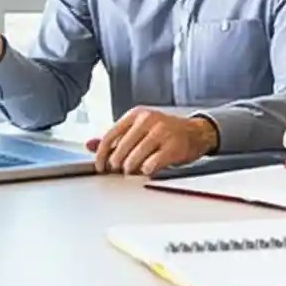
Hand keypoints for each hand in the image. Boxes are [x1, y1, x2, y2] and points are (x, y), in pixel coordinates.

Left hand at [85, 107, 217, 174]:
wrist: (197, 132)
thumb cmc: (165, 132)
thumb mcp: (139, 129)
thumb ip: (115, 137)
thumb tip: (89, 145)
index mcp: (136, 114)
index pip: (110, 136)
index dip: (101, 155)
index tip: (100, 166)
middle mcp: (148, 120)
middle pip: (120, 150)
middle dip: (116, 165)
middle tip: (119, 170)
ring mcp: (161, 132)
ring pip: (133, 159)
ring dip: (130, 169)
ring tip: (134, 170)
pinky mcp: (173, 147)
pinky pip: (151, 165)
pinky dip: (146, 171)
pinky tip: (149, 169)